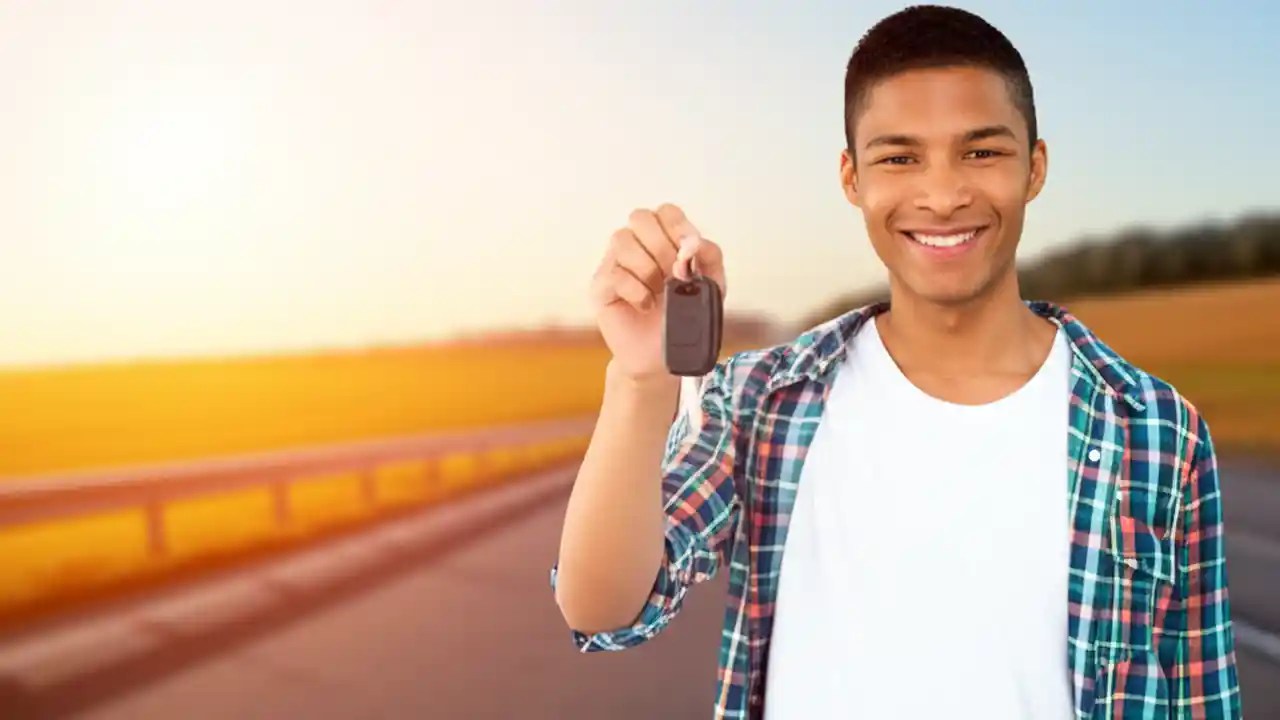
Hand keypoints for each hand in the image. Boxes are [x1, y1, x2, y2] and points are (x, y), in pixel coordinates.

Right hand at [588, 203, 726, 381]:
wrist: (663, 357)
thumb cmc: (683, 318)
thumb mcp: (711, 286)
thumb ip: (710, 257)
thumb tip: (696, 242)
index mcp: (662, 240)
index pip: (665, 212)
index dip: (678, 226)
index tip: (689, 251)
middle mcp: (636, 246)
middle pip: (640, 218)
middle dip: (662, 246)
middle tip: (673, 275)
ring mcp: (614, 264)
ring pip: (623, 241)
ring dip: (648, 269)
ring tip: (659, 293)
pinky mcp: (601, 287)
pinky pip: (615, 274)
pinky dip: (637, 291)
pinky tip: (646, 306)